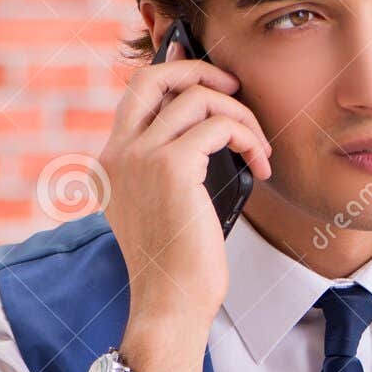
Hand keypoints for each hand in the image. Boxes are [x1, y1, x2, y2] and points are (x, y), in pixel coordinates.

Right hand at [100, 42, 271, 346]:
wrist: (170, 304)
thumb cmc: (178, 265)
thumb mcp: (166, 207)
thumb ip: (172, 166)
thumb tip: (210, 130)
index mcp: (110, 162)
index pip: (137, 93)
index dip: (173, 71)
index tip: (206, 67)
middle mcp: (118, 153)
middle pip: (155, 77)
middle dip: (200, 69)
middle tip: (235, 88)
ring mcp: (140, 156)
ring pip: (198, 99)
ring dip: (241, 117)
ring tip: (259, 149)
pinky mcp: (171, 166)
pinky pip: (220, 126)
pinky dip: (248, 138)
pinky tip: (262, 165)